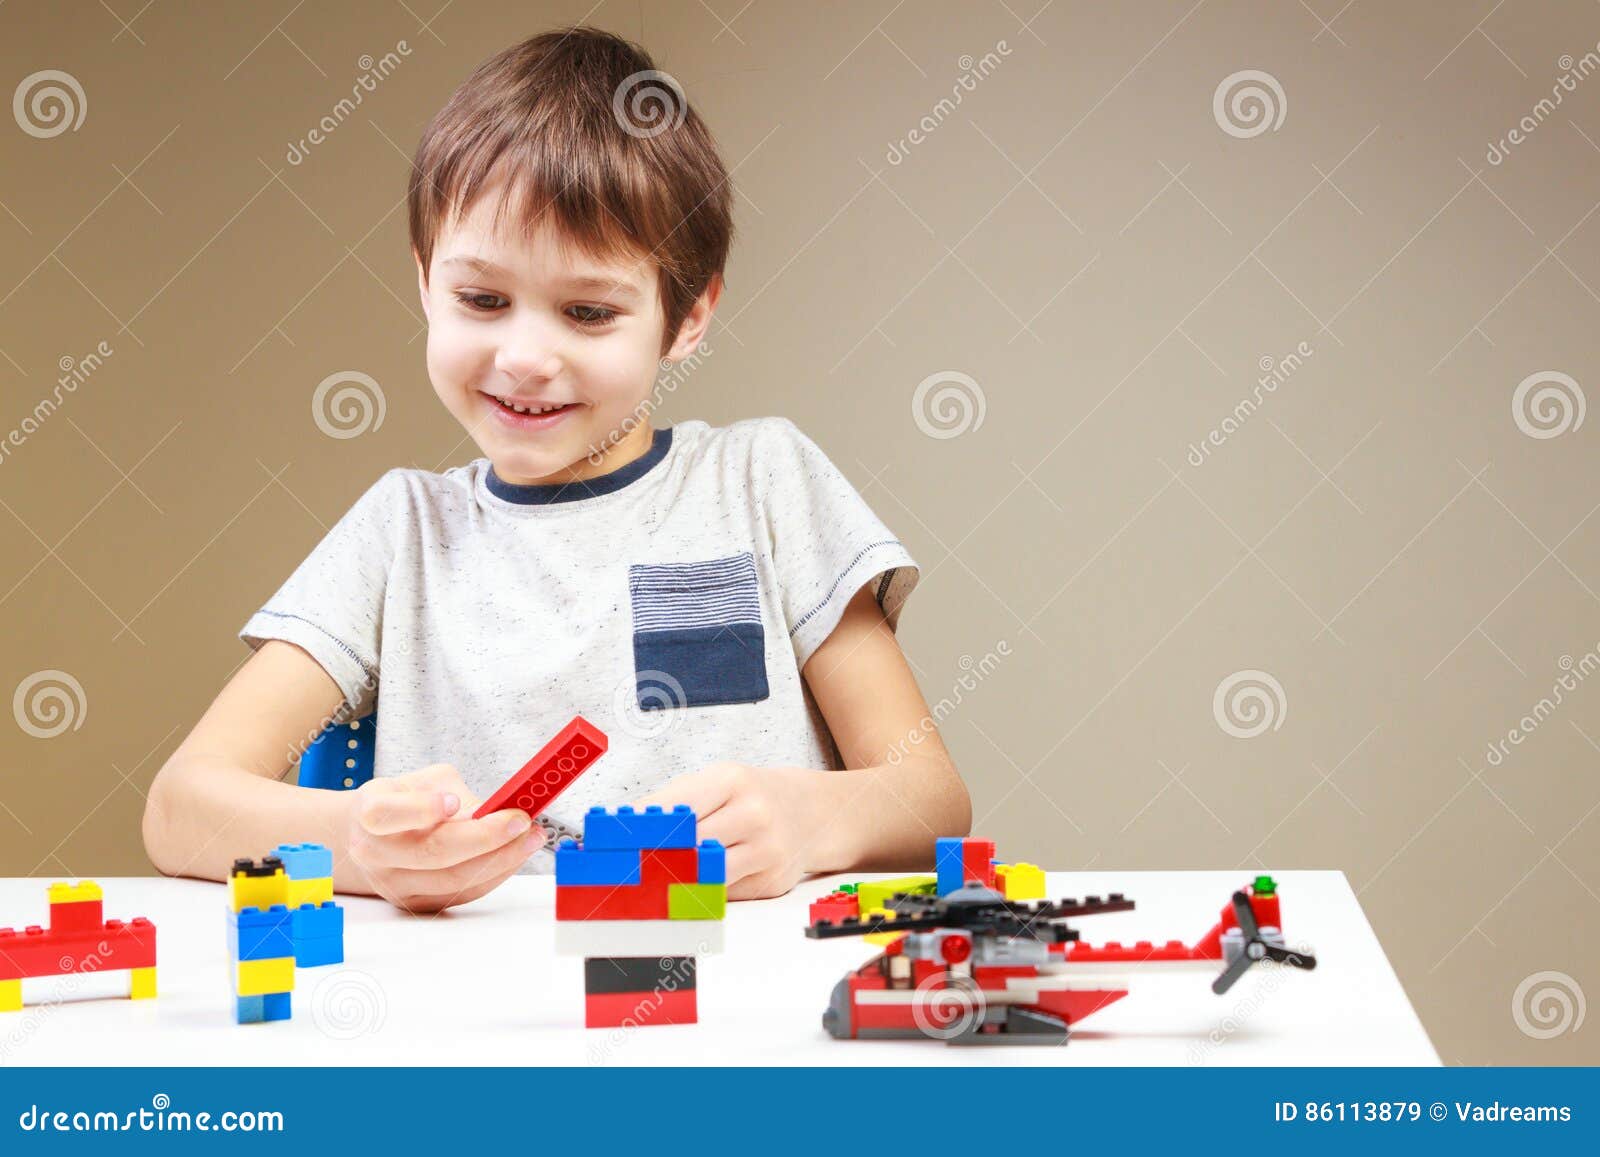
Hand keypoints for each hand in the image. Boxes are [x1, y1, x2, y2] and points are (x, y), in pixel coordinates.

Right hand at [346, 763, 544, 912]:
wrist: (368, 837)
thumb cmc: (403, 802)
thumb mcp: (422, 781)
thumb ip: (454, 793)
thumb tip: (503, 808)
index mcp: (370, 811)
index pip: (385, 815)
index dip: (420, 810)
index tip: (453, 802)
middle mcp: (375, 852)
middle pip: (432, 853)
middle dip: (485, 837)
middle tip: (520, 821)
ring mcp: (393, 884)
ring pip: (453, 880)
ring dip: (500, 859)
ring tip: (530, 838)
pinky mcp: (415, 904)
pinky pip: (461, 894)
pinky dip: (494, 874)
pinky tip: (514, 855)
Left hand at [636, 762, 816, 899]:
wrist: (808, 811)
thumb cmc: (751, 795)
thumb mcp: (716, 782)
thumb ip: (674, 802)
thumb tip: (625, 825)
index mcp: (731, 781)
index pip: (675, 809)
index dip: (640, 829)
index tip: (611, 844)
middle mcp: (753, 814)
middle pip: (687, 846)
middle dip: (652, 859)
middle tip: (622, 870)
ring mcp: (766, 851)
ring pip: (705, 876)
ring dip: (675, 882)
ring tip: (649, 884)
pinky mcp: (771, 882)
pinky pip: (723, 893)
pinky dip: (703, 892)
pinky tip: (690, 887)